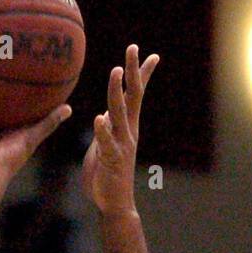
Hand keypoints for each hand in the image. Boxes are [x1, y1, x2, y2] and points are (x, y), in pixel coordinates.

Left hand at [82, 44, 158, 213]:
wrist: (114, 204)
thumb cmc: (108, 174)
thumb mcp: (106, 144)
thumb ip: (107, 128)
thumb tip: (106, 112)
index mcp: (127, 127)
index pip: (137, 96)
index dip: (143, 75)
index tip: (152, 55)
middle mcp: (128, 132)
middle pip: (132, 97)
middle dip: (132, 72)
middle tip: (132, 47)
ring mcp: (121, 145)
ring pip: (118, 114)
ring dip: (117, 92)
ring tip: (116, 72)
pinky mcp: (111, 160)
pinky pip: (106, 143)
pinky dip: (103, 131)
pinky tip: (99, 118)